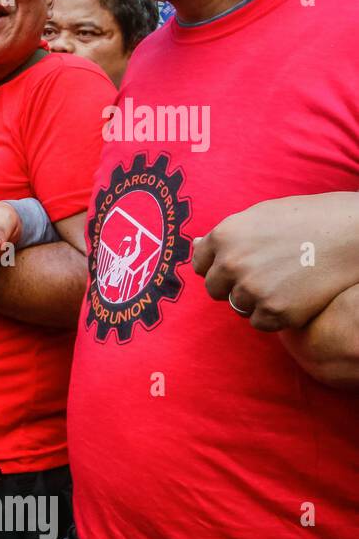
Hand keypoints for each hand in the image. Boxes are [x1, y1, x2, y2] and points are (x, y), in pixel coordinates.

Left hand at [194, 193, 358, 331]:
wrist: (356, 233)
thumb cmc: (312, 219)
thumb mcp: (263, 215)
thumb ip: (228, 235)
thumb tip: (195, 245)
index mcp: (225, 235)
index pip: (200, 263)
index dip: (219, 266)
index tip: (240, 265)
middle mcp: (231, 262)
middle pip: (215, 289)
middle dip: (234, 285)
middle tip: (267, 274)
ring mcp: (252, 288)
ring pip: (238, 307)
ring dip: (256, 300)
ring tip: (286, 280)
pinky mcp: (274, 311)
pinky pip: (260, 323)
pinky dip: (275, 315)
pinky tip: (296, 296)